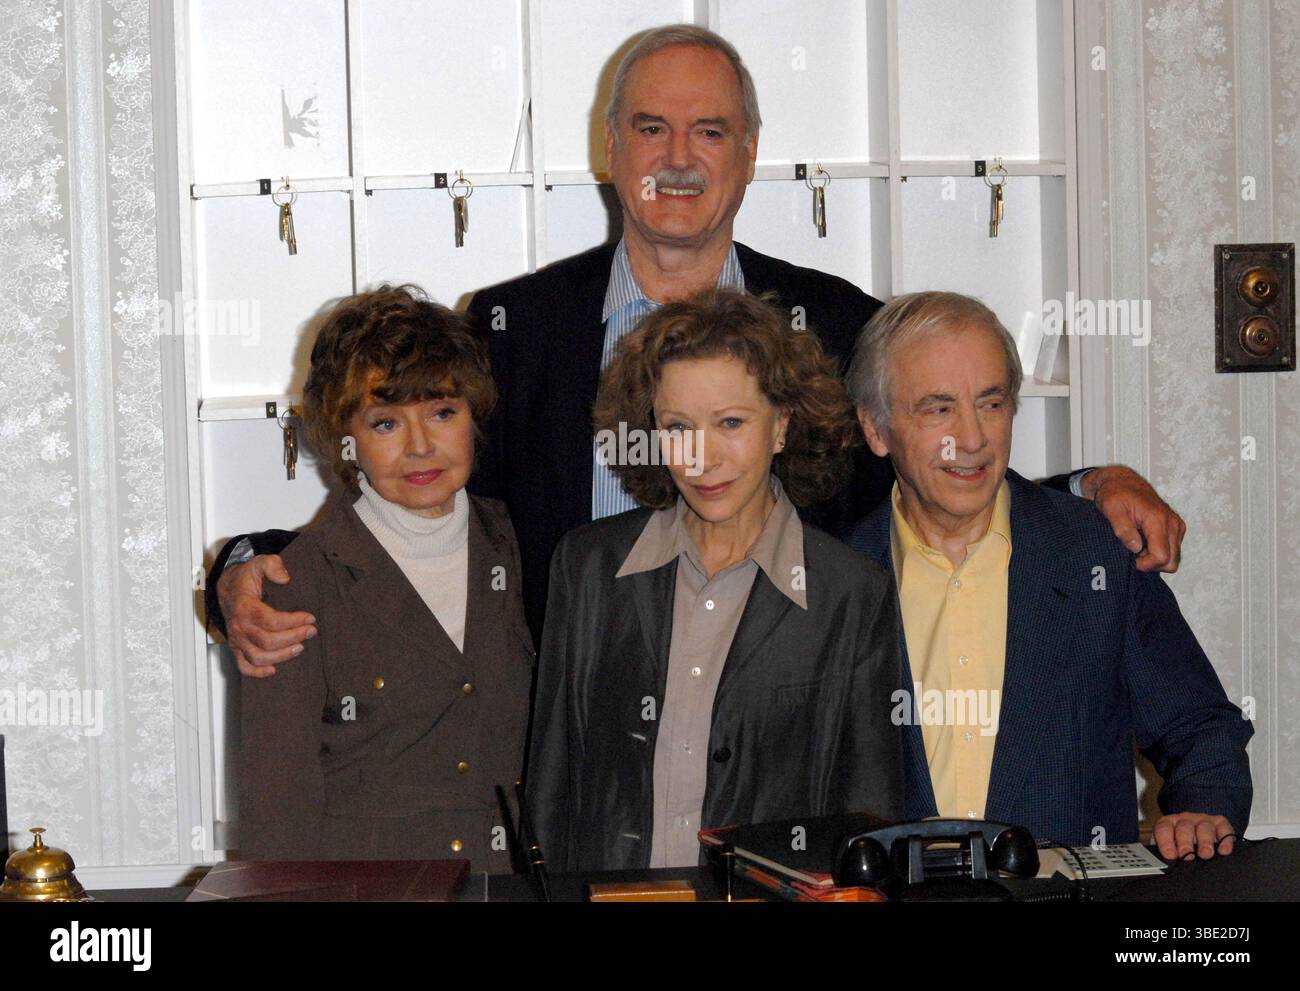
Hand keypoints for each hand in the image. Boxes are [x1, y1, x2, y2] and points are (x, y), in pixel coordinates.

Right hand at [216, 555, 315, 677]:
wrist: (227, 589)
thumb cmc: (245, 578)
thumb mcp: (259, 563)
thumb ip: (272, 565)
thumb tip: (285, 578)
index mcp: (245, 608)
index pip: (270, 620)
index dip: (292, 622)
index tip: (310, 618)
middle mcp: (239, 627)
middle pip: (267, 641)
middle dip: (293, 637)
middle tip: (311, 631)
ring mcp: (237, 640)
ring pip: (258, 657)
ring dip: (282, 656)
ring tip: (300, 647)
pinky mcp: (237, 648)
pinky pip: (244, 666)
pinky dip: (258, 672)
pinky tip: (275, 669)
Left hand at [1082, 465, 1186, 572]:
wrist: (1123, 481)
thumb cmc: (1115, 492)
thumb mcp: (1111, 508)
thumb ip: (1123, 529)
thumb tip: (1135, 547)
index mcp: (1158, 519)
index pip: (1162, 557)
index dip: (1145, 564)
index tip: (1130, 559)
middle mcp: (1172, 523)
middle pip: (1171, 562)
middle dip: (1151, 564)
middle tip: (1133, 553)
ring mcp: (1176, 526)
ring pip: (1173, 558)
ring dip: (1154, 558)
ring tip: (1136, 545)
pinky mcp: (1175, 528)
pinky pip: (1171, 550)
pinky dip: (1158, 551)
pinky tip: (1143, 542)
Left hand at [1153, 812, 1235, 859]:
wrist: (1196, 833)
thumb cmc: (1180, 845)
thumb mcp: (1169, 848)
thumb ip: (1165, 855)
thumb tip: (1160, 868)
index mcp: (1168, 824)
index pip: (1163, 829)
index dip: (1166, 842)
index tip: (1170, 855)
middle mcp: (1185, 820)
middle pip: (1184, 828)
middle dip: (1185, 843)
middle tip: (1187, 856)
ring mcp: (1203, 820)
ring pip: (1204, 827)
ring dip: (1205, 842)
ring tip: (1205, 855)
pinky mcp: (1220, 824)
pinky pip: (1224, 829)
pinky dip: (1225, 840)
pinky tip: (1224, 851)